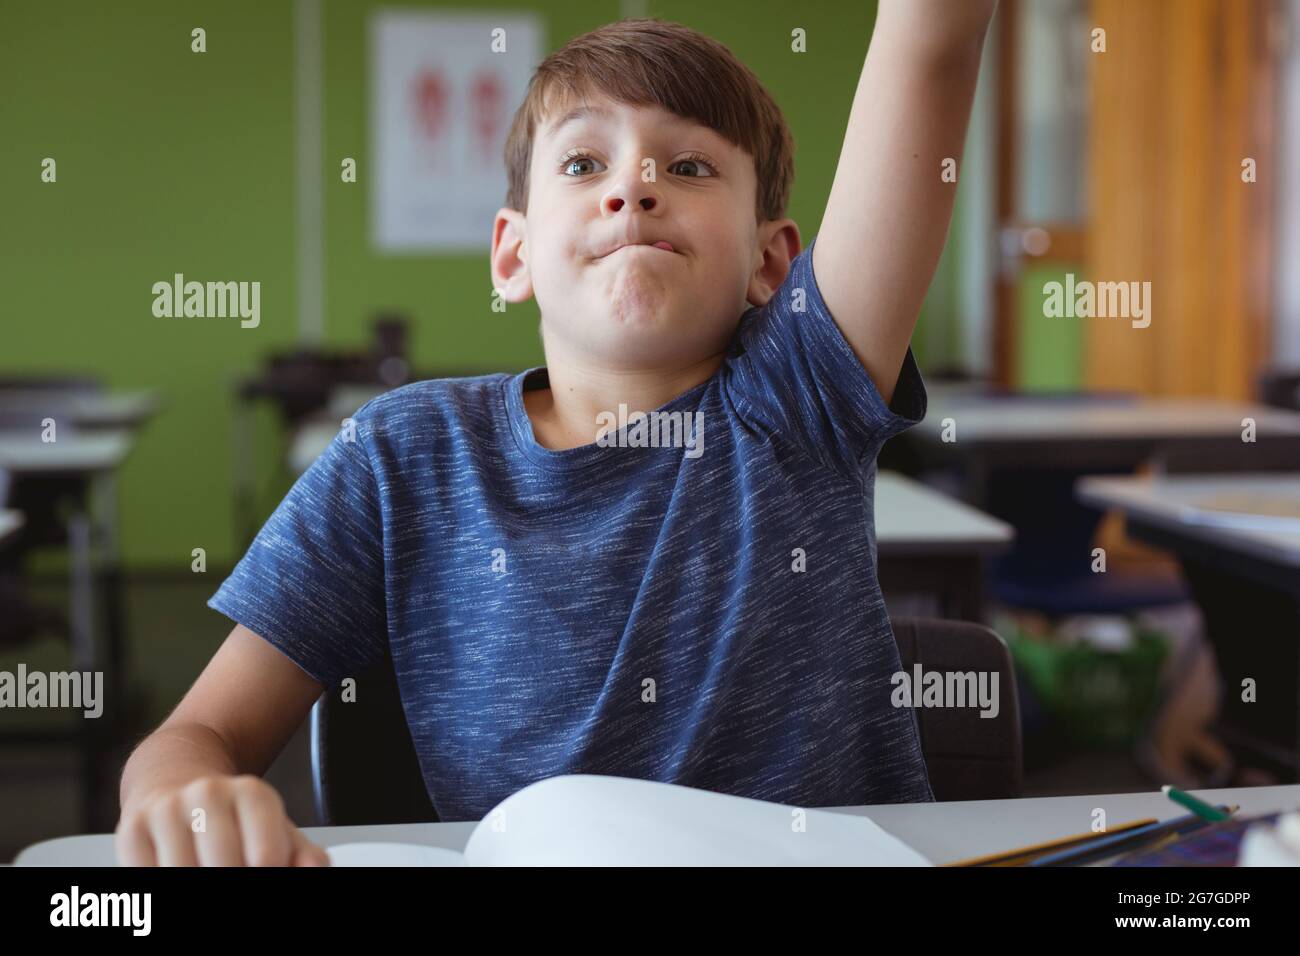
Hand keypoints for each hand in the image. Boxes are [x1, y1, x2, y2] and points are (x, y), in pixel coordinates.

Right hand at [115, 774, 329, 866]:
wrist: (174, 780)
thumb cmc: (231, 818)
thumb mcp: (274, 828)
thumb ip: (302, 853)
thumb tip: (317, 869)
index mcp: (252, 794)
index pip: (266, 858)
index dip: (267, 876)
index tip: (264, 875)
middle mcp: (208, 794)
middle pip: (224, 868)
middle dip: (233, 885)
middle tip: (233, 882)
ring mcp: (167, 810)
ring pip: (182, 873)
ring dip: (196, 887)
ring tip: (206, 872)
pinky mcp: (131, 830)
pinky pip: (146, 877)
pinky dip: (160, 890)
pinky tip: (179, 872)